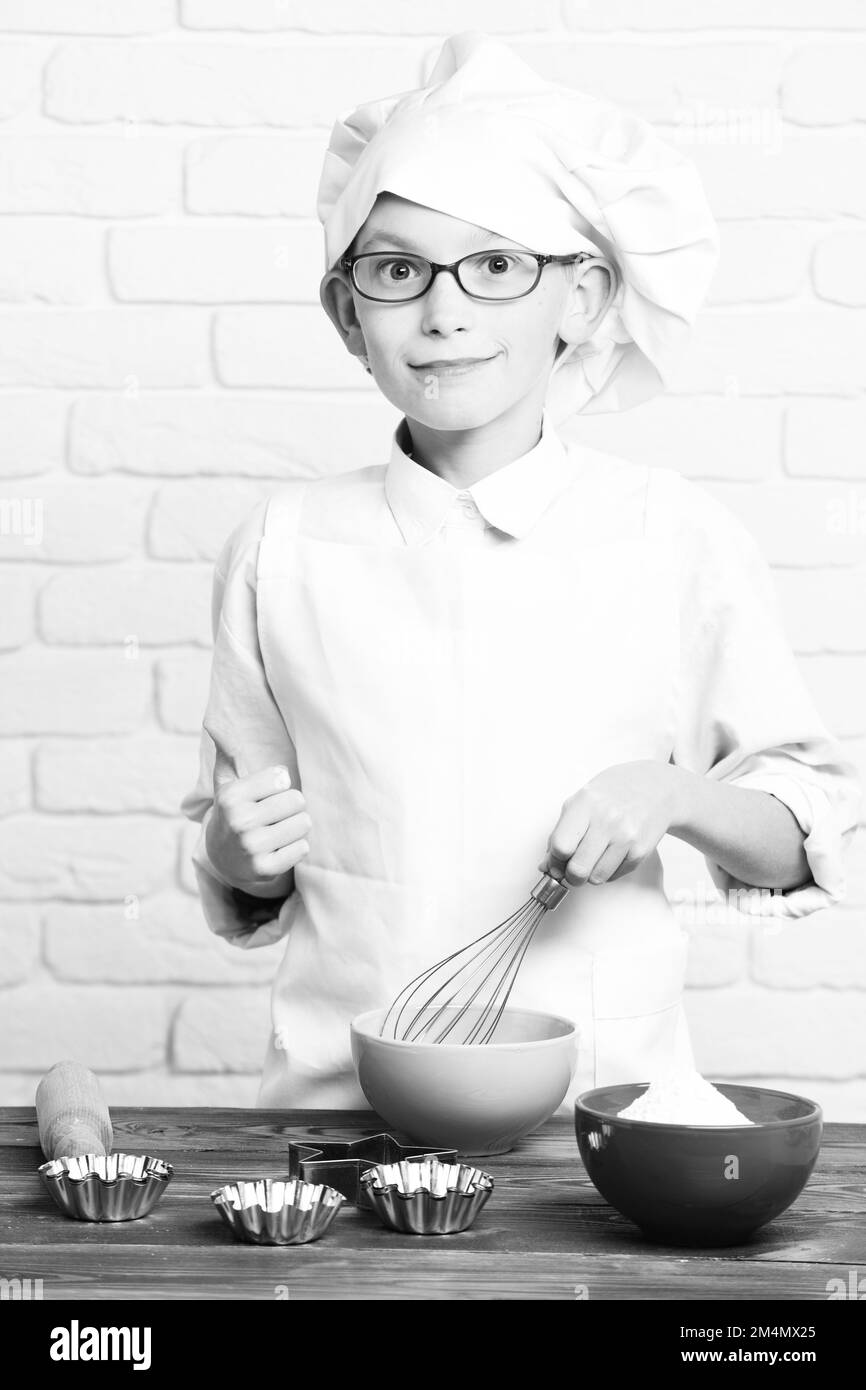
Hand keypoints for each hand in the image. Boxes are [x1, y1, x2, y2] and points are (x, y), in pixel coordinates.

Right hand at [205, 764, 310, 896]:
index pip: (283, 777)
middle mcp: (240, 821)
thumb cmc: (234, 812)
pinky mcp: (266, 870)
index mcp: (232, 796)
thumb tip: (213, 724)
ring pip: (304, 823)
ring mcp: (252, 848)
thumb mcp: (226, 783)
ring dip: (296, 827)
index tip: (267, 794)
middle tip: (275, 815)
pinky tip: (279, 849)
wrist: (223, 859)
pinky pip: (303, 849)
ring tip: (278, 830)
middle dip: (291, 806)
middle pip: (297, 800)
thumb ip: (226, 753)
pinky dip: (297, 848)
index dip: (280, 785)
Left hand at [540, 761, 680, 887]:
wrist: (654, 788)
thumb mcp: (581, 802)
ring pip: (596, 878)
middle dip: (571, 874)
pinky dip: (608, 870)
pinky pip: (614, 876)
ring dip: (590, 873)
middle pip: (577, 869)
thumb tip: (546, 866)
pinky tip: (612, 852)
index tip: (556, 861)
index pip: (561, 846)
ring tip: (595, 855)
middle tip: (573, 867)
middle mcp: (607, 820)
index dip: (554, 859)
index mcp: (586, 804)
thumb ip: (560, 832)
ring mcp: (626, 837)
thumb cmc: (613, 793)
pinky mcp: (641, 851)